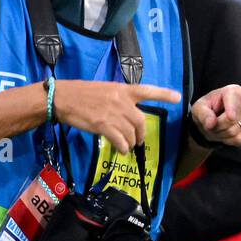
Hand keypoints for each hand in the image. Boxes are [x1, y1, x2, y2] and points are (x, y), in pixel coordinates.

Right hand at [52, 80, 181, 154]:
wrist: (62, 98)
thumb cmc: (81, 94)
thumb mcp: (105, 90)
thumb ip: (119, 100)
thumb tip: (128, 116)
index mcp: (122, 89)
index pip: (147, 90)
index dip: (164, 95)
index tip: (178, 98)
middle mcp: (121, 101)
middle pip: (141, 122)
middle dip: (141, 135)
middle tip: (137, 141)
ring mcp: (113, 113)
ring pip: (131, 134)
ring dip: (131, 143)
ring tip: (126, 147)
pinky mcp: (104, 125)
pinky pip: (121, 141)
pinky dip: (123, 148)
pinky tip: (121, 150)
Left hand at [190, 84, 240, 146]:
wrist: (215, 118)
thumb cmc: (208, 109)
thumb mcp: (199, 108)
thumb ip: (203, 114)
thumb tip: (211, 123)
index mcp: (232, 91)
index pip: (233, 102)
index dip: (231, 111)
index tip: (230, 117)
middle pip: (231, 121)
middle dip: (218, 127)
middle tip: (211, 124)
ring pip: (235, 132)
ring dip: (222, 134)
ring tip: (218, 128)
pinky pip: (240, 139)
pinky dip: (230, 140)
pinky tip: (226, 133)